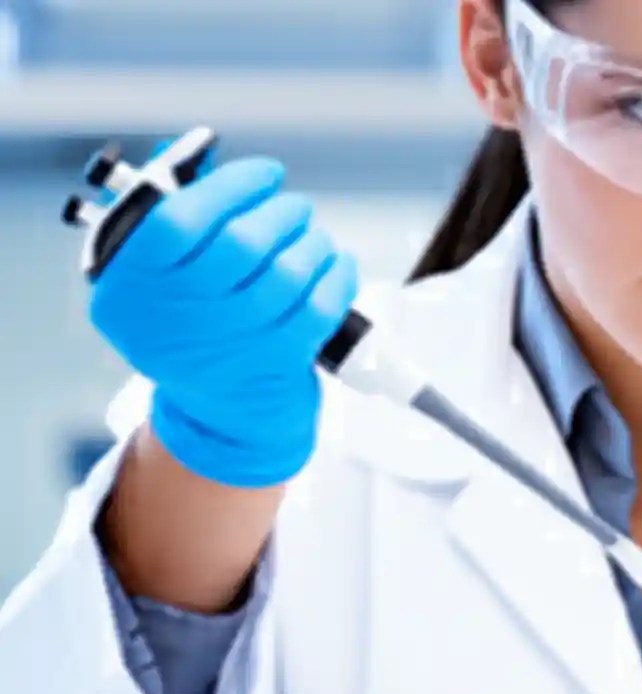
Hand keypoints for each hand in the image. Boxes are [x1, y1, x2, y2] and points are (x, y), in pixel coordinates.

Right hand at [89, 157, 357, 486]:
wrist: (220, 416)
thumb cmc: (191, 330)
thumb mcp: (154, 282)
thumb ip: (170, 220)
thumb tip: (203, 160)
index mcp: (133, 287)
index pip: (177, 219)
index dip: (230, 186)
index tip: (263, 174)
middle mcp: (176, 317)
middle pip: (241, 242)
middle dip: (281, 212)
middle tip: (293, 208)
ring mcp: (229, 343)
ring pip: (289, 271)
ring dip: (313, 242)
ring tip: (313, 239)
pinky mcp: (277, 360)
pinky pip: (322, 303)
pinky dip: (338, 274)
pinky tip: (335, 264)